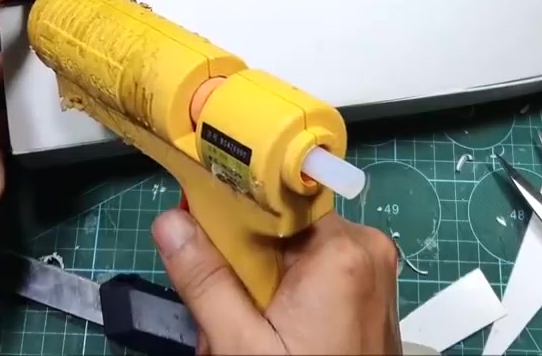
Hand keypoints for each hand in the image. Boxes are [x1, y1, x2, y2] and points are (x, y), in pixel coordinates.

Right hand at [151, 209, 401, 354]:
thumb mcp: (244, 346)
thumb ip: (206, 281)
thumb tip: (171, 223)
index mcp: (340, 251)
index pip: (272, 199)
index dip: (228, 211)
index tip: (193, 228)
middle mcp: (364, 251)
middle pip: (279, 230)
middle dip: (239, 266)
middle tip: (215, 315)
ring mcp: (370, 274)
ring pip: (292, 256)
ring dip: (256, 289)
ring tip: (236, 336)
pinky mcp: (367, 295)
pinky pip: (313, 278)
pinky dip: (283, 300)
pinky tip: (264, 336)